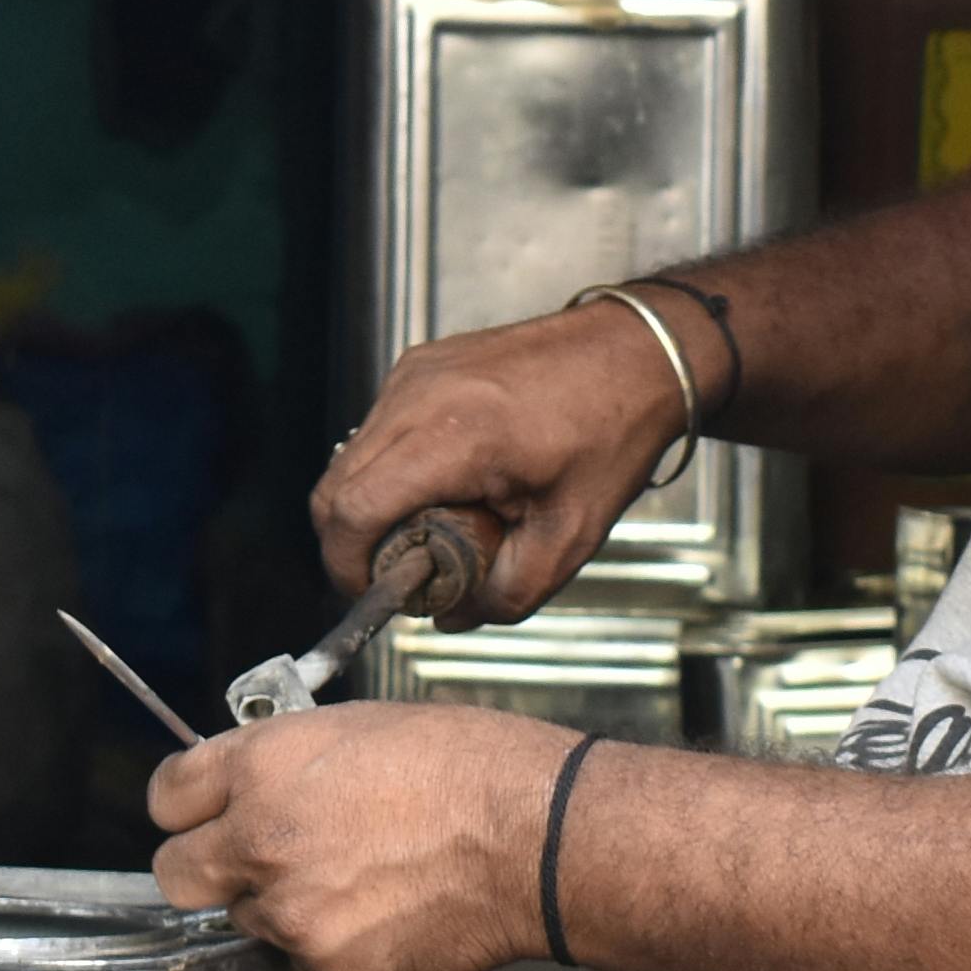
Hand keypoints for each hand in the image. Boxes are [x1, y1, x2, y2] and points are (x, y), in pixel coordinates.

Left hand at [150, 698, 552, 970]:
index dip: (186, 803)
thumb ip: (288, 763)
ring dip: (280, 903)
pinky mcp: (330, 966)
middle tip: (245, 858)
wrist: (534, 837)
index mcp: (263, 768)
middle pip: (176, 874)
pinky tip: (386, 909)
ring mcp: (293, 913)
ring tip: (353, 877)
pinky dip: (333, 940)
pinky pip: (306, 958)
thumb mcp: (359, 729)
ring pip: (248, 918)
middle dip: (203, 866)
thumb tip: (261, 786)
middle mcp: (261, 842)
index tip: (200, 809)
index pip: (166, 794)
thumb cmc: (468, 768)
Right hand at [313, 301, 702, 614]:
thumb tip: (449, 616)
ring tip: (433, 526)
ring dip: (371, 505)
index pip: (353, 509)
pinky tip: (445, 484)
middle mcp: (418, 395)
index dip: (347, 566)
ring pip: (349, 458)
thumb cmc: (611, 434)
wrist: (637, 353)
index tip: (374, 594)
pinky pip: (377, 430)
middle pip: (333, 487)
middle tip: (399, 573)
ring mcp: (413, 374)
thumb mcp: (569, 537)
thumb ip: (505, 594)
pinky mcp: (418, 364)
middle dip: (353, 544)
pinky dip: (391, 469)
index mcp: (453, 435)